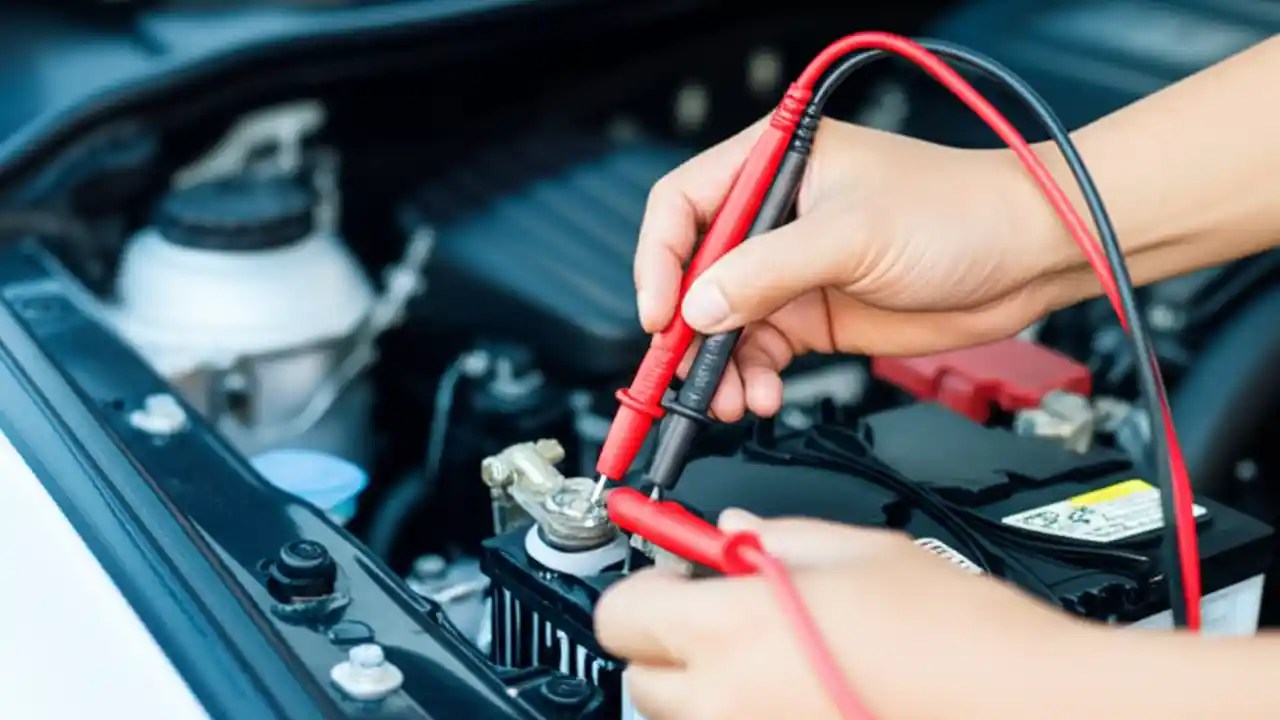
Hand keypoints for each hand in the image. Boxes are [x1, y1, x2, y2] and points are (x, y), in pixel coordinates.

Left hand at [594, 510, 1102, 719]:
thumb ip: (771, 539)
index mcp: (731, 629)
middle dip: (665, 638)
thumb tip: (732, 532)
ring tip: (764, 652)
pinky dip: (738, 712)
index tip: (678, 571)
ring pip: (678, 719)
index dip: (645, 586)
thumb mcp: (853, 550)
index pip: (621, 615)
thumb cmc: (952, 632)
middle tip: (718, 610)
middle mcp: (727, 701)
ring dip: (698, 683)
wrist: (1020, 702)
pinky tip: (790, 688)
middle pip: (638, 677)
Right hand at [634, 119, 1081, 420]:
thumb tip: (699, 308)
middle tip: (683, 374)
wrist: (1024, 259)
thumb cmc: (957, 212)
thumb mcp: (853, 235)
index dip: (658, 260)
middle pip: (694, 273)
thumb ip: (767, 271)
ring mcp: (790, 270)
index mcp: (772, 166)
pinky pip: (758, 353)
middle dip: (685, 330)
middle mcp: (772, 217)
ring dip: (718, 367)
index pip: (681, 206)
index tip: (660, 314)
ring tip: (729, 399)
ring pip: (722, 324)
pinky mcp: (811, 315)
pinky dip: (751, 379)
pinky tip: (762, 396)